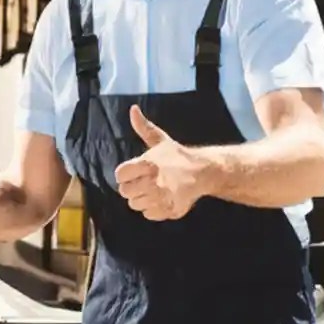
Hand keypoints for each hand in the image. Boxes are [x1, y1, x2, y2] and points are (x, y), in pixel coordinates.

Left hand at [115, 104, 215, 220]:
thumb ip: (143, 127)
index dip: (126, 174)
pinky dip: (153, 209)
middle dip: (133, 187)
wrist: (203, 172)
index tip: (136, 171)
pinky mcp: (168, 210)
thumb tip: (133, 109)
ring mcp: (161, 198)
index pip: (120, 175)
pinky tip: (162, 199)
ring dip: (142, 198)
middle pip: (125, 191)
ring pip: (134, 204)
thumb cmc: (177, 156)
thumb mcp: (160, 140)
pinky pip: (148, 214)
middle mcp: (153, 182)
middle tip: (146, 181)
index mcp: (147, 164)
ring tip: (155, 190)